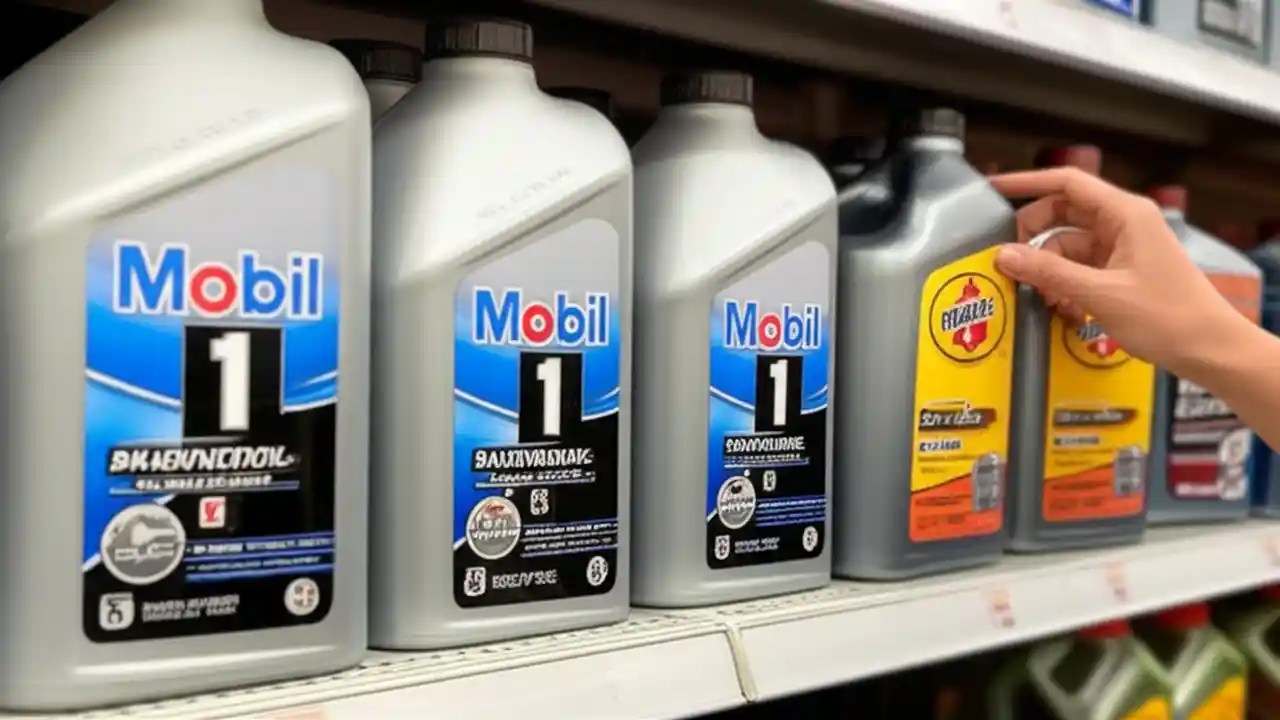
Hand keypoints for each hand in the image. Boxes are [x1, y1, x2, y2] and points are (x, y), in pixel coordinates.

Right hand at [989, 168, 1250, 375]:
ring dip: (1049, 269)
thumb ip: (1049, 273)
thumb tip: (1005, 256)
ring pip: (1067, 245)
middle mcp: (1124, 224)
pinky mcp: (1121, 271)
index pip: (1068, 183)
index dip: (1027, 183)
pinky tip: (1060, 307)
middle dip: (1033, 237)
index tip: (994, 188)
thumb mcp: (1100, 294)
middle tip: (1008, 260)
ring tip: (1040, 296)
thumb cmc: (1169, 317)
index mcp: (1126, 214)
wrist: (1210, 349)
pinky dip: (1064, 284)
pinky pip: (1080, 268)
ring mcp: (1123, 248)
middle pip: (1062, 214)